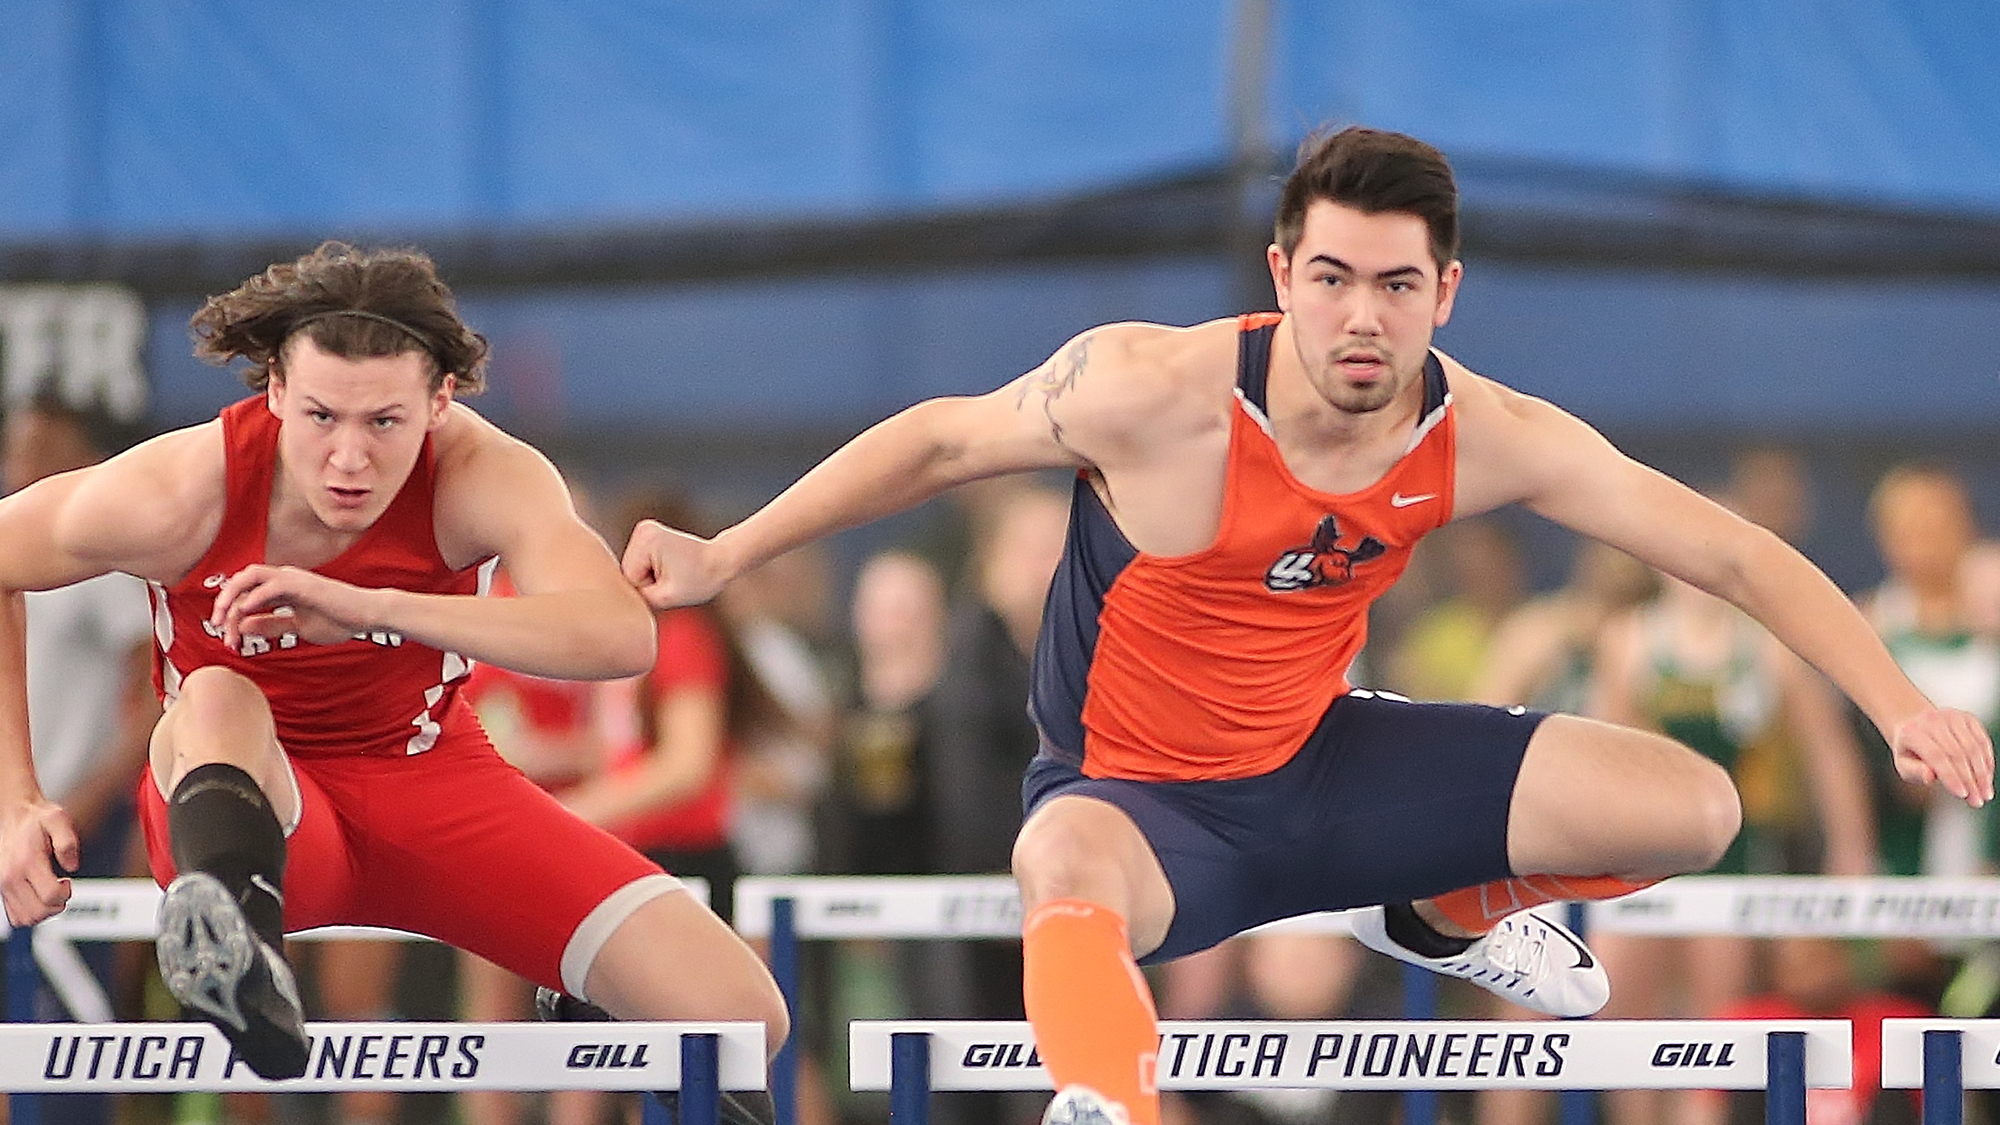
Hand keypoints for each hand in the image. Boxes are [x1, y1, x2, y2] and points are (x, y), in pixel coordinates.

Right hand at [1, 797, 79, 926]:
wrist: (14, 814)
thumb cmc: (37, 818)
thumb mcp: (59, 820)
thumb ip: (68, 842)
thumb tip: (72, 866)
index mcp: (27, 861)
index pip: (50, 895)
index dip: (66, 893)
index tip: (67, 881)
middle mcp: (11, 876)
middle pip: (38, 912)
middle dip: (58, 905)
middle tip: (63, 889)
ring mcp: (4, 885)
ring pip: (25, 918)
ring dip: (44, 912)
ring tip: (52, 894)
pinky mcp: (2, 889)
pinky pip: (15, 915)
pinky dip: (31, 913)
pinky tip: (40, 898)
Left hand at [209, 564, 381, 652]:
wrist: (367, 615)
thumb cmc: (338, 620)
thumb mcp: (298, 627)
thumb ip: (271, 625)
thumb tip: (243, 626)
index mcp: (281, 588)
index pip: (245, 597)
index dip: (232, 619)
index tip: (230, 644)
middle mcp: (283, 578)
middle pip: (241, 582)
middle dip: (224, 605)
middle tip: (218, 629)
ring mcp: (293, 578)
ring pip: (250, 576)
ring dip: (232, 594)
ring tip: (223, 615)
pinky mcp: (303, 585)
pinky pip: (272, 586)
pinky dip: (255, 597)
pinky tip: (246, 612)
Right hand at [621, 520, 726, 609]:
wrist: (721, 561)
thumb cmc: (700, 580)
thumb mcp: (666, 598)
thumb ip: (637, 599)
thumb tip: (615, 598)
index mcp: (645, 539)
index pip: (629, 578)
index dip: (648, 590)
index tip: (671, 584)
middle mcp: (642, 529)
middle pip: (628, 571)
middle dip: (648, 583)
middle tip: (674, 580)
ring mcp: (644, 530)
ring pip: (633, 569)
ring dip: (650, 578)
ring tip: (674, 574)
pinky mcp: (648, 535)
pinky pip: (639, 563)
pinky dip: (653, 571)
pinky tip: (671, 568)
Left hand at [1891, 706, 1995, 807]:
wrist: (1915, 725)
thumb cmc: (1909, 751)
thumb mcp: (1903, 764)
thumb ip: (1915, 771)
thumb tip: (1930, 777)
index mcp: (1912, 732)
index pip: (1936, 756)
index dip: (1951, 776)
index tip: (1962, 795)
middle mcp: (1932, 720)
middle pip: (1957, 753)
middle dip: (1969, 780)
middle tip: (1977, 801)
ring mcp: (1952, 716)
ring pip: (1973, 748)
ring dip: (1982, 774)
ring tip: (1985, 794)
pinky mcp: (1967, 718)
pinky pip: (1982, 741)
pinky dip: (1987, 762)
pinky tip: (1987, 778)